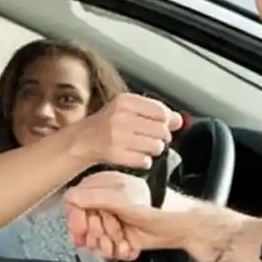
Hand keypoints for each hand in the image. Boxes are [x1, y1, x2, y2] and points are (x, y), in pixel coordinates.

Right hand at [62, 171, 160, 260]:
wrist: (180, 227)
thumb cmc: (159, 207)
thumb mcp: (124, 200)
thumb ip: (94, 197)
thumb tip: (70, 197)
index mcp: (104, 186)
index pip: (74, 201)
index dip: (77, 217)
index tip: (82, 229)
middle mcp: (105, 203)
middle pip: (83, 224)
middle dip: (96, 233)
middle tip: (107, 234)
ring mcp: (112, 221)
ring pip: (94, 240)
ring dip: (107, 245)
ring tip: (121, 242)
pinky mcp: (119, 237)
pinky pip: (107, 249)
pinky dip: (117, 251)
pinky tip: (128, 247)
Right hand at [65, 93, 181, 169]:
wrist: (82, 140)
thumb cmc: (108, 124)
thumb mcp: (129, 110)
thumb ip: (155, 112)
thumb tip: (179, 120)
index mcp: (125, 101)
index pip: (161, 112)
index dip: (166, 121)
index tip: (161, 125)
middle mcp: (121, 117)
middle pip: (162, 131)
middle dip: (160, 137)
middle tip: (149, 138)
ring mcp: (117, 136)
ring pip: (156, 147)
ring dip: (153, 150)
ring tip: (142, 147)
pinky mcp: (115, 154)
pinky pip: (145, 161)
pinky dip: (143, 161)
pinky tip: (134, 156)